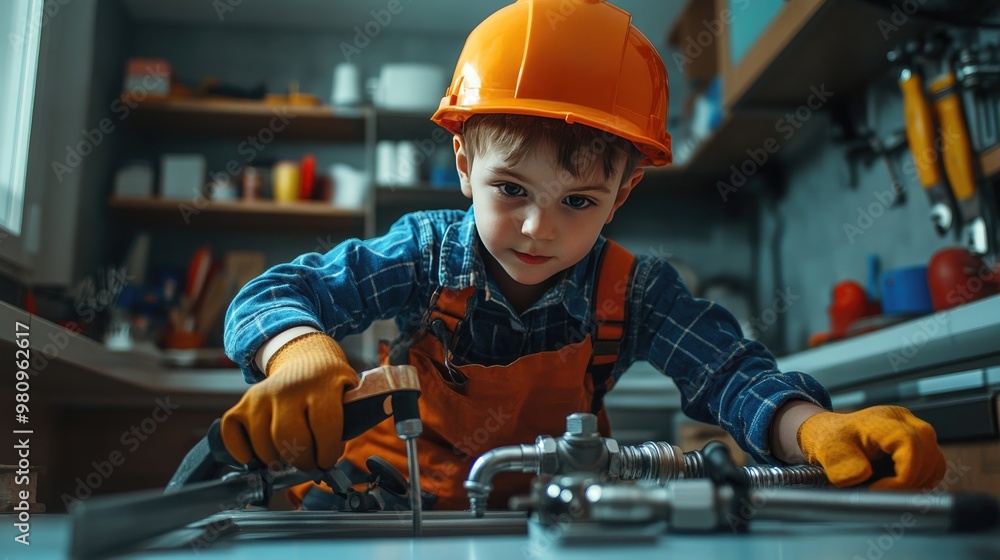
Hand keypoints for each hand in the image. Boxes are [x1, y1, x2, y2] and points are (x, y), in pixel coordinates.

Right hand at [221, 332, 357, 471]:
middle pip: (290, 437)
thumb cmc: (329, 387)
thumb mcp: (349, 394)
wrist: (305, 359)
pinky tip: (257, 457)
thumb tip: (332, 459)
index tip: (326, 460)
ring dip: (276, 460)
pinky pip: (232, 433)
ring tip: (288, 457)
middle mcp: (289, 388)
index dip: (327, 452)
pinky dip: (242, 452)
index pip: (325, 426)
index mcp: (323, 384)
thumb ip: (349, 421)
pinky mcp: (243, 402)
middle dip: (302, 460)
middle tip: (308, 463)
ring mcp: (262, 394)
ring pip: (263, 443)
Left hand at [797, 405, 945, 489]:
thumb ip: (844, 465)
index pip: (910, 446)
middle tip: (884, 492)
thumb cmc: (829, 439)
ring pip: (934, 461)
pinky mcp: (919, 441)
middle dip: (910, 480)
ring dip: (918, 481)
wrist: (828, 433)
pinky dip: (921, 479)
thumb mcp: (828, 451)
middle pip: (928, 453)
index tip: (881, 489)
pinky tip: (899, 484)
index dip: (903, 475)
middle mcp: (903, 420)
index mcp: (881, 420)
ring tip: (890, 488)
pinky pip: (933, 464)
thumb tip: (863, 475)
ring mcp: (914, 429)